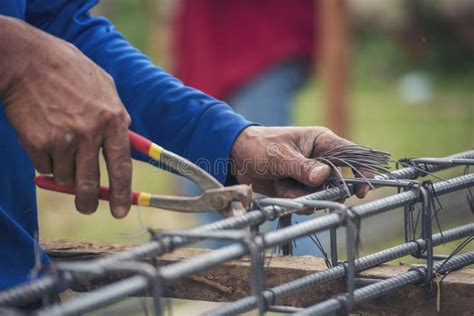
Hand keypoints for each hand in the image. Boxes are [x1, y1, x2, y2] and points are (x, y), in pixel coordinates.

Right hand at [0, 17, 131, 217]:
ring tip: (59, 145)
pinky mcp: (38, 143)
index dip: (122, 193)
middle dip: (88, 202)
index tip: (121, 211)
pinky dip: (45, 160)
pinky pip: (44, 168)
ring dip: (63, 171)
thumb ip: (118, 118)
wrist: (28, 61)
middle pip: (91, 184)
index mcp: (113, 120)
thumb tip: (128, 146)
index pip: (122, 167)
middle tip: (86, 207)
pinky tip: (44, 136)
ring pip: (65, 178)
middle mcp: (91, 133)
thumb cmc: (70, 72)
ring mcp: (64, 140)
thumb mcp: (106, 88)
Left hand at [231, 126, 370, 207]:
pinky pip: (307, 201)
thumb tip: (324, 176)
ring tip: (283, 186)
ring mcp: (310, 175)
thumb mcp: (280, 155)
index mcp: (322, 142)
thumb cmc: (260, 147)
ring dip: (304, 196)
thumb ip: (302, 167)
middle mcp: (320, 159)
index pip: (351, 155)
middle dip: (324, 192)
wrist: (237, 159)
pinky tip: (280, 190)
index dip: (361, 171)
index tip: (362, 189)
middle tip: (309, 194)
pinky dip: (294, 200)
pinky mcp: (300, 188)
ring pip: (322, 194)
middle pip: (338, 181)